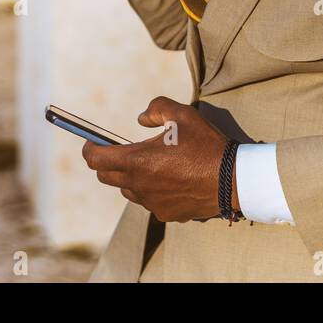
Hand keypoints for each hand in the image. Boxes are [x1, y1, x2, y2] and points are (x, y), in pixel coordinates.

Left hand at [81, 96, 237, 223]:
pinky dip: (152, 191)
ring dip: (130, 178)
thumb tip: (141, 119)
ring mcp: (151, 202)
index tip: (92, 142)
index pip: (96, 159)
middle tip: (121, 151)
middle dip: (107, 163)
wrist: (232, 180)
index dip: (90, 149)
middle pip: (106, 177)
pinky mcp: (165, 214)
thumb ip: (156, 108)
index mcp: (137, 160)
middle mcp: (139, 185)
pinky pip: (149, 202)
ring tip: (152, 165)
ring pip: (128, 190)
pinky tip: (171, 180)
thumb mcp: (183, 115)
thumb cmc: (206, 145)